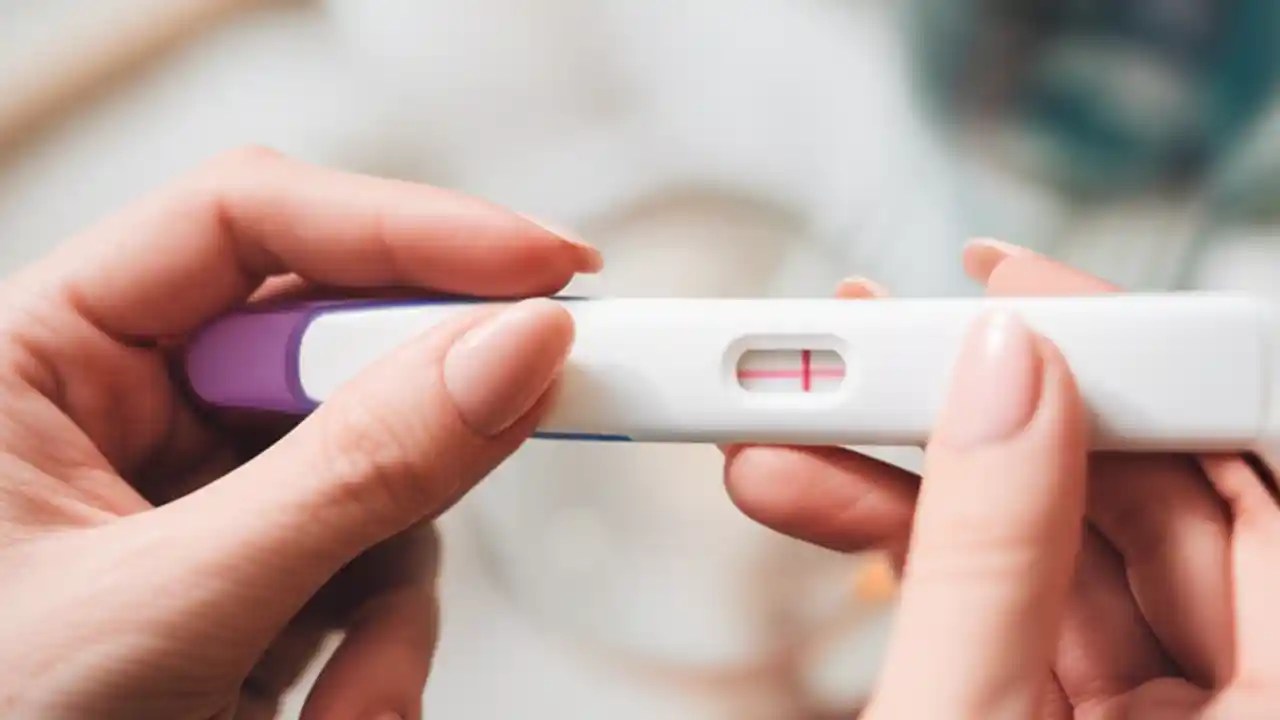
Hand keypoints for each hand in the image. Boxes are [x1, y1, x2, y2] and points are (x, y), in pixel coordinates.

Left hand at [0, 148, 599, 718]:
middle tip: (542, 424)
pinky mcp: (251, 569)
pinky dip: (375, 645)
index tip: (545, 270)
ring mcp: (195, 491)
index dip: (407, 227)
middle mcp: (121, 405)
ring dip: (391, 593)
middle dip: (423, 434)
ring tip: (351, 703)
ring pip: (375, 471)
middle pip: (332, 343)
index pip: (246, 220)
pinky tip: (331, 711)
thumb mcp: (171, 608)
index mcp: (40, 356)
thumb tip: (513, 349)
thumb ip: (352, 472)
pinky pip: (368, 561)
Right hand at [725, 240, 1279, 717]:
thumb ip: (987, 558)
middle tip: (874, 344)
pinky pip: (994, 587)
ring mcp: (1132, 709)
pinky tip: (814, 484)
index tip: (1024, 295)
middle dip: (981, 410)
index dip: (1150, 367)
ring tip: (791, 415)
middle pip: (1136, 498)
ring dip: (908, 470)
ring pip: (1045, 538)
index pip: (1252, 482)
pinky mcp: (1043, 708)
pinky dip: (903, 537)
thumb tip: (1000, 377)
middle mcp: (1222, 703)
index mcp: (1268, 717)